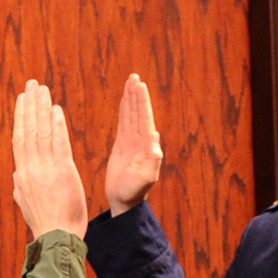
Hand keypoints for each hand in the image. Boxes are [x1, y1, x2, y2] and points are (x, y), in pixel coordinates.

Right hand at [12, 79, 87, 238]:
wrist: (57, 238)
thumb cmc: (45, 223)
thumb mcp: (27, 203)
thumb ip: (21, 186)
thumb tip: (17, 174)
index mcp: (22, 175)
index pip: (19, 139)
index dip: (21, 117)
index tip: (22, 100)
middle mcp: (31, 169)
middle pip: (29, 130)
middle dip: (30, 105)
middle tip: (32, 85)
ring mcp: (46, 170)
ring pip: (42, 132)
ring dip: (42, 108)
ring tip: (43, 89)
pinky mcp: (63, 172)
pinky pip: (59, 143)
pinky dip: (57, 125)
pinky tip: (56, 110)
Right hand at [106, 73, 162, 214]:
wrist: (124, 201)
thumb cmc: (134, 192)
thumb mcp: (145, 178)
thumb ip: (152, 161)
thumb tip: (155, 142)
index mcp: (147, 145)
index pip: (145, 118)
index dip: (142, 101)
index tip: (139, 85)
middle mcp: (141, 141)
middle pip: (138, 112)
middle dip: (136, 94)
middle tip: (134, 76)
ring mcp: (132, 142)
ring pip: (131, 115)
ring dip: (130, 99)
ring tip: (130, 81)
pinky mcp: (122, 146)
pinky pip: (124, 123)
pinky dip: (124, 111)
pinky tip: (124, 100)